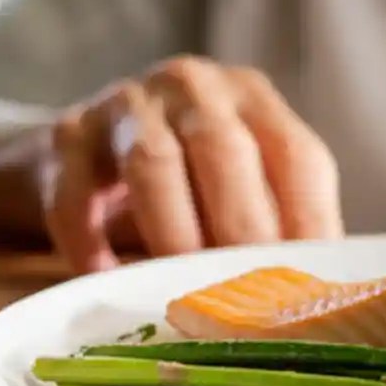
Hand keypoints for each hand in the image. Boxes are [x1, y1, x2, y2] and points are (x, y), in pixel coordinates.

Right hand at [45, 56, 341, 272]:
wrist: (83, 158)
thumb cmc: (186, 184)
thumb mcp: (242, 190)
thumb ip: (280, 227)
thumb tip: (319, 299)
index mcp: (253, 100)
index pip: (296, 153)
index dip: (308, 222)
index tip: (309, 285)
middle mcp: (194, 87)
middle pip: (224, 148)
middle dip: (241, 228)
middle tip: (248, 296)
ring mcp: (126, 104)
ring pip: (152, 162)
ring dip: (172, 233)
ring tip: (181, 289)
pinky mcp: (65, 136)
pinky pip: (74, 192)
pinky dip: (90, 242)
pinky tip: (105, 276)